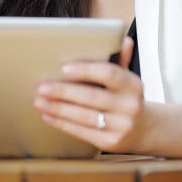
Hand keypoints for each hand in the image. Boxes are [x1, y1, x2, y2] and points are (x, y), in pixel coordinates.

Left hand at [33, 37, 146, 152]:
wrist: (143, 129)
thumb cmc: (123, 97)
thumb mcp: (124, 78)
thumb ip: (119, 59)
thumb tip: (123, 39)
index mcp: (133, 85)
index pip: (108, 73)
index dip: (85, 70)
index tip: (63, 68)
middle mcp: (131, 106)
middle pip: (91, 96)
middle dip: (63, 92)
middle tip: (41, 86)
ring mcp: (122, 126)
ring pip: (84, 116)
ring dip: (57, 109)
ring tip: (38, 101)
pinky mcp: (111, 142)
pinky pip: (82, 132)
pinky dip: (62, 123)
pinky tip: (47, 116)